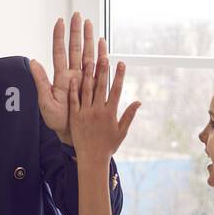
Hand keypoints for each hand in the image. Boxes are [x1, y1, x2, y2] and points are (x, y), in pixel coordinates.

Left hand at [29, 12, 92, 145]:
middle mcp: (72, 75)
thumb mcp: (45, 102)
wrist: (70, 134)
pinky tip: (103, 44)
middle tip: (78, 15)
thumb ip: (40, 81)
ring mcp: (84, 80)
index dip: (59, 37)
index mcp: (60, 78)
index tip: (60, 21)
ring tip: (90, 24)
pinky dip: (101, 56)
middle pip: (74, 49)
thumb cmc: (56, 120)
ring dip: (89, 40)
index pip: (59, 52)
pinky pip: (99, 69)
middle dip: (76, 32)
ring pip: (87, 55)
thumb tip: (32, 61)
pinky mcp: (94, 86)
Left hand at [67, 36, 139, 164]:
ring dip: (89, 75)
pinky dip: (74, 89)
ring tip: (90, 60)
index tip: (121, 62)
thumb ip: (129, 115)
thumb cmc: (108, 146)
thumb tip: (139, 101)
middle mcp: (98, 111)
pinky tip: (74, 76)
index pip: (116, 90)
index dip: (119, 76)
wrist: (92, 159)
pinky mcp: (75, 117)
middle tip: (105, 55)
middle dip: (103, 70)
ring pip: (87, 90)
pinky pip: (74, 101)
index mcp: (111, 113)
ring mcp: (86, 113)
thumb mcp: (122, 131)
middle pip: (101, 87)